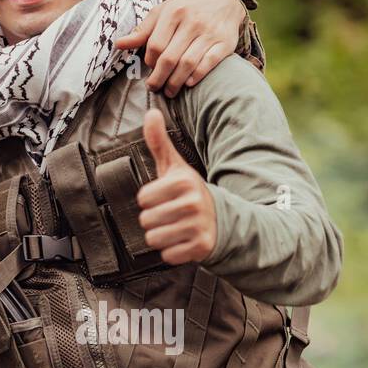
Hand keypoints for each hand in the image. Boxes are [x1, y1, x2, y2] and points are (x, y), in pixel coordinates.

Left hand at [115, 0, 244, 97]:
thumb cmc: (186, 7)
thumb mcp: (163, 11)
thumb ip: (143, 30)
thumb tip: (118, 44)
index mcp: (173, 13)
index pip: (155, 45)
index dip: (149, 61)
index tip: (148, 68)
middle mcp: (192, 22)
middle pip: (170, 57)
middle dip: (159, 77)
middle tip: (154, 87)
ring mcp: (210, 33)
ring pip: (188, 63)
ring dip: (176, 81)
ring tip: (169, 91)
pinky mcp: (225, 42)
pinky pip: (210, 63)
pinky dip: (197, 75)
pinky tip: (188, 83)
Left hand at [136, 109, 216, 264]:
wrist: (224, 220)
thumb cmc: (190, 192)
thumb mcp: (175, 166)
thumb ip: (159, 142)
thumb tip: (151, 112)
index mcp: (184, 182)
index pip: (143, 198)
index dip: (150, 200)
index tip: (165, 198)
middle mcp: (193, 203)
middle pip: (146, 220)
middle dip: (154, 220)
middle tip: (171, 215)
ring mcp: (198, 226)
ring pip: (154, 239)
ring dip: (161, 236)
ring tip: (175, 227)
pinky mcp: (201, 247)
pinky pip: (167, 255)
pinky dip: (172, 252)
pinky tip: (183, 241)